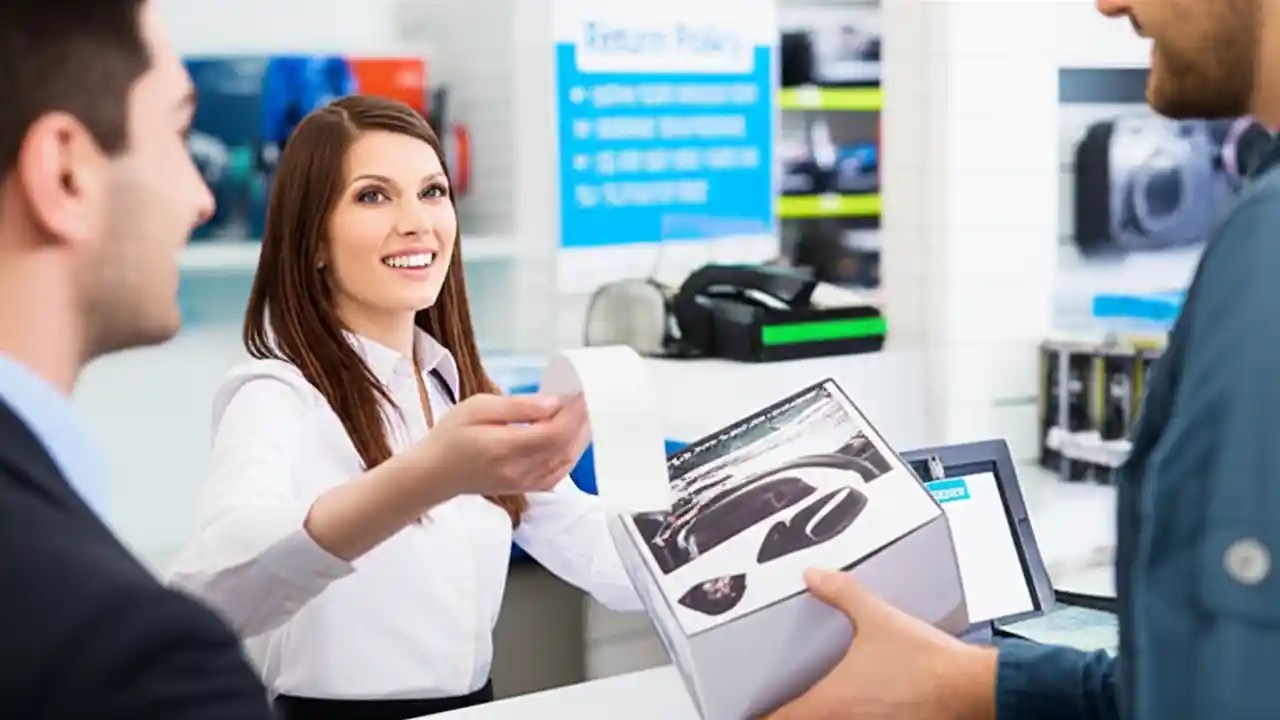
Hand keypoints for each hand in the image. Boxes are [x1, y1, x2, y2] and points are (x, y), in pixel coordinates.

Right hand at [417, 392, 590, 497]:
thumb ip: (517, 406)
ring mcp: (524, 482)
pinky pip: (559, 474)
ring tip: (582, 412)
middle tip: (584, 397)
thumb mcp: (477, 408)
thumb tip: (553, 403)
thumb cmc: (451, 436)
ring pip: (567, 460)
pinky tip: (573, 438)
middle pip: (565, 445)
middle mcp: (519, 469)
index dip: (573, 411)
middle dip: (580, 419)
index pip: (555, 431)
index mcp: (505, 447)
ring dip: (580, 435)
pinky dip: (571, 454)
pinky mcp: (526, 488)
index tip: (578, 390)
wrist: (434, 474)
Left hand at [765, 569, 997, 719]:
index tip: (751, 710)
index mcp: (830, 702)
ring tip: (816, 705)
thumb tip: (814, 576)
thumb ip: (841, 594)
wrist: (973, 689)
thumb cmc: (927, 662)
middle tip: (780, 706)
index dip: (760, 716)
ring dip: (822, 716)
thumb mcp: (877, 618)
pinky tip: (858, 708)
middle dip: (790, 716)